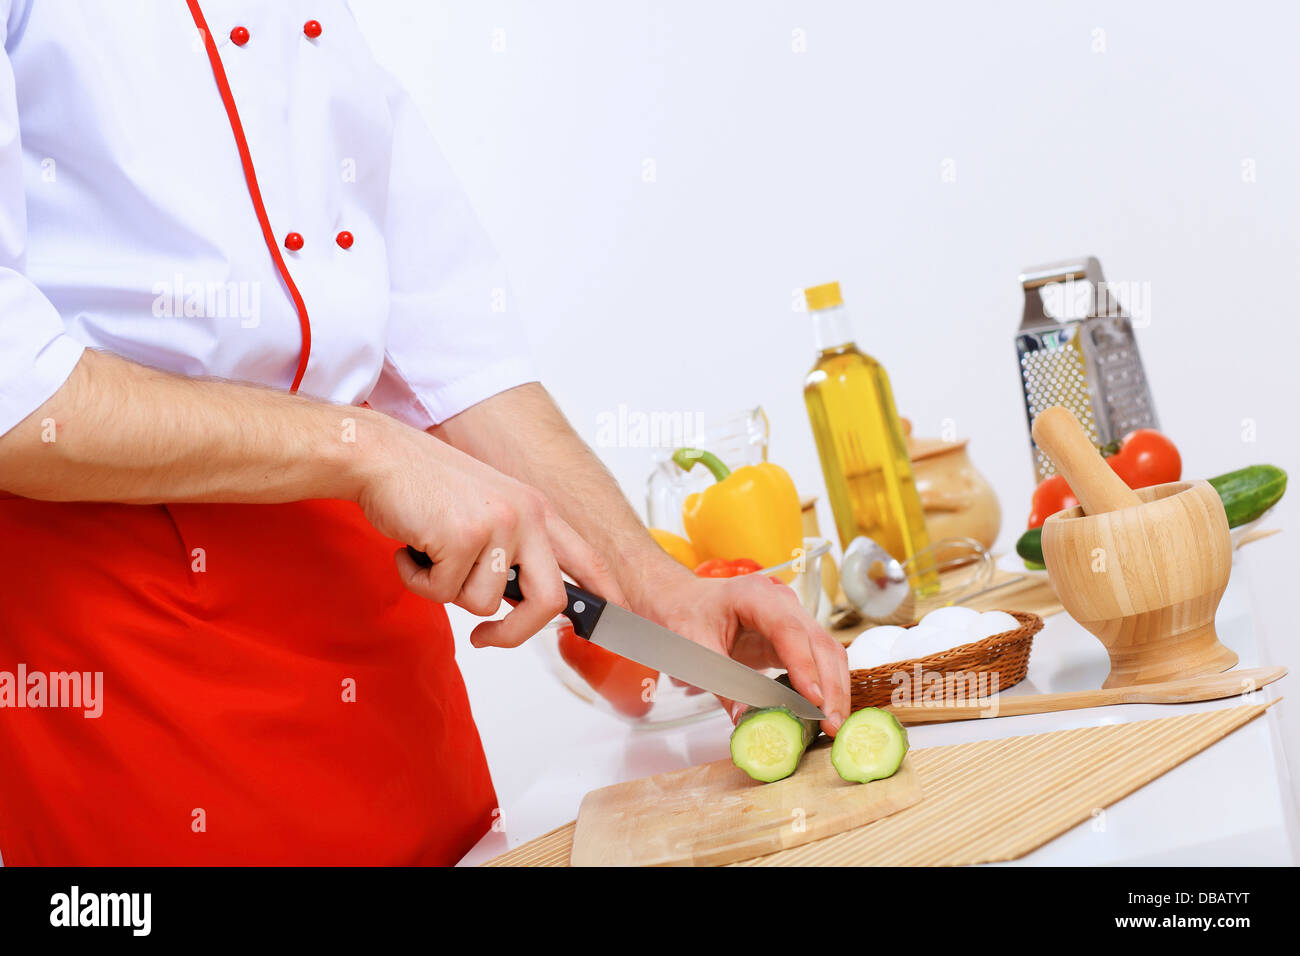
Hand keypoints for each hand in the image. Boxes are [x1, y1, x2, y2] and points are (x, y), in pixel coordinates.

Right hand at [357, 421, 625, 646]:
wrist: (381, 457)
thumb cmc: (426, 486)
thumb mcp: (489, 508)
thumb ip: (515, 548)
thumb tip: (528, 603)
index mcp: (538, 510)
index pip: (587, 561)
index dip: (603, 599)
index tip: (606, 630)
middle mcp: (527, 515)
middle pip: (549, 601)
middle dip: (515, 633)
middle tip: (486, 638)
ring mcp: (498, 525)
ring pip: (482, 604)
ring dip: (445, 589)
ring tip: (430, 551)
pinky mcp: (462, 537)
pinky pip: (442, 594)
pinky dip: (417, 580)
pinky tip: (412, 546)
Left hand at [633, 567, 849, 736]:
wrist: (680, 601)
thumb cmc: (684, 615)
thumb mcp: (694, 649)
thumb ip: (721, 683)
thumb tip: (744, 719)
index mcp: (753, 594)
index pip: (788, 630)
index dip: (804, 666)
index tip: (814, 700)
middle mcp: (780, 601)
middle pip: (818, 641)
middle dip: (830, 686)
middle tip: (831, 724)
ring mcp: (791, 617)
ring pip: (826, 651)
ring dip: (835, 689)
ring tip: (833, 724)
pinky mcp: (792, 637)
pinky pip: (818, 660)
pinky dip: (826, 686)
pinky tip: (825, 712)